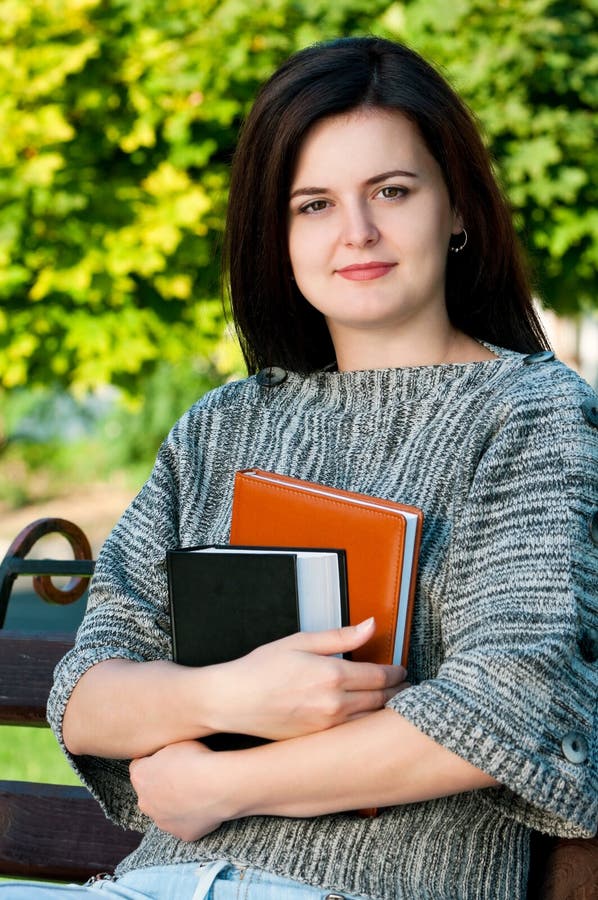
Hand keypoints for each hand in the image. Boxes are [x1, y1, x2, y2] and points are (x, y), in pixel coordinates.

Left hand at [130, 741, 226, 841]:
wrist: (217, 785)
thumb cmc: (195, 759)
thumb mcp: (174, 743)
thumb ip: (163, 753)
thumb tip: (166, 756)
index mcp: (140, 776)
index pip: (140, 766)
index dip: (156, 761)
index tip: (170, 759)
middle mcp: (145, 803)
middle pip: (151, 793)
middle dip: (163, 787)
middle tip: (185, 777)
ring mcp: (163, 822)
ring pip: (166, 812)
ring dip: (177, 804)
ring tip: (198, 792)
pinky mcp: (182, 834)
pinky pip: (186, 825)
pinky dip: (194, 817)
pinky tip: (206, 805)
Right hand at [203, 617, 407, 739]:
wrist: (232, 701)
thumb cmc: (261, 669)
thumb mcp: (300, 641)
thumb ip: (341, 636)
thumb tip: (371, 625)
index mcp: (332, 675)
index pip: (381, 676)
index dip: (397, 673)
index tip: (401, 670)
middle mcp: (334, 705)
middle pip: (382, 700)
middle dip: (398, 693)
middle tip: (406, 687)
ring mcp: (327, 728)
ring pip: (371, 721)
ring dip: (386, 711)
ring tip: (394, 703)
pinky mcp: (319, 742)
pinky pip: (353, 735)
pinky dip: (366, 726)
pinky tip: (368, 720)